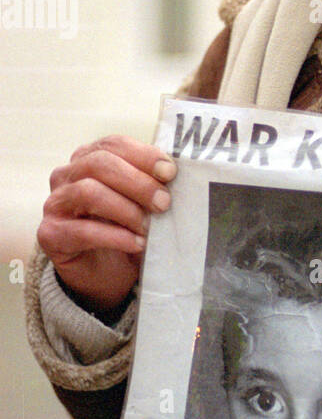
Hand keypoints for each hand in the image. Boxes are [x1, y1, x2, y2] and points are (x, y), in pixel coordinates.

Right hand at [37, 137, 176, 312]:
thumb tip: (173, 175)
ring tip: (148, 227)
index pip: (113, 145)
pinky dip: (115, 237)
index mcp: (88, 159)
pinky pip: (82, 231)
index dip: (143, 155)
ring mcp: (55, 204)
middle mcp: (66, 176)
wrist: (107, 274)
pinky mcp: (51, 235)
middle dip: (138, 182)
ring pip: (88, 192)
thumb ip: (152, 184)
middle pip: (99, 164)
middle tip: (164, 203)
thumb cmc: (126, 229)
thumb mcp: (142, 203)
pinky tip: (136, 243)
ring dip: (126, 210)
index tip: (170, 172)